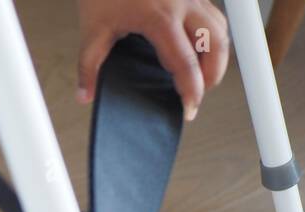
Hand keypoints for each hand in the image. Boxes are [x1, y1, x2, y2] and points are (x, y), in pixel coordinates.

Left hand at [76, 0, 229, 120]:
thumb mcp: (92, 29)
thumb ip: (89, 66)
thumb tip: (84, 95)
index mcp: (159, 18)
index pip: (184, 63)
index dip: (191, 90)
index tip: (189, 109)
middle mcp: (183, 4)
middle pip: (215, 46)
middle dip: (212, 75)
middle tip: (197, 95)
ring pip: (220, 28)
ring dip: (217, 55)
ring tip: (202, 76)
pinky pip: (213, 14)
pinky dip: (213, 35)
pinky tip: (200, 48)